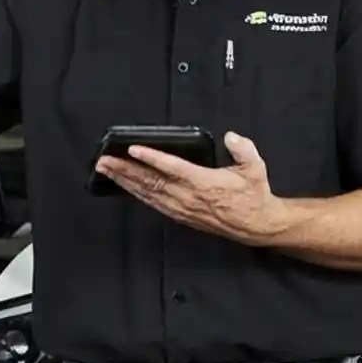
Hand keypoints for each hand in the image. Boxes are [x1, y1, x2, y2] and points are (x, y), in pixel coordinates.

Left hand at [95, 131, 288, 244]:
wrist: (257, 225)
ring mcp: (183, 208)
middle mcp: (189, 197)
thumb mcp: (256, 168)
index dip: (152, 158)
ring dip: (126, 182)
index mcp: (204, 183)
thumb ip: (243, 150)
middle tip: (105, 160)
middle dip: (126, 170)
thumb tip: (230, 137)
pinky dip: (137, 195)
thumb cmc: (254, 195)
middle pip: (151, 182)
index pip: (173, 168)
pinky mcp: (181, 216)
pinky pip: (154, 204)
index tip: (134, 149)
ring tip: (107, 171)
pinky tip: (125, 187)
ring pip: (148, 194)